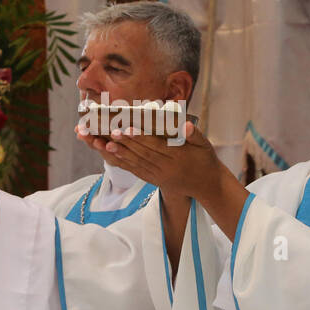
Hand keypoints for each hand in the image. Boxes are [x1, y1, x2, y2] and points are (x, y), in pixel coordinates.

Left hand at [92, 121, 222, 200]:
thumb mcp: (204, 145)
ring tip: (104, 144)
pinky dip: (123, 162)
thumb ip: (194, 134)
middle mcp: (166, 169)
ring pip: (136, 163)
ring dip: (120, 153)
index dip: (140, 137)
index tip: (127, 128)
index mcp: (178, 158)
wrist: (206, 185)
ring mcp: (159, 176)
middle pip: (142, 154)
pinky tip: (112, 154)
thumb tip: (186, 125)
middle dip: (125, 143)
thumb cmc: (205, 159)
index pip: (156, 146)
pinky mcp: (154, 180)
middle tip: (110, 132)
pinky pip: (136, 171)